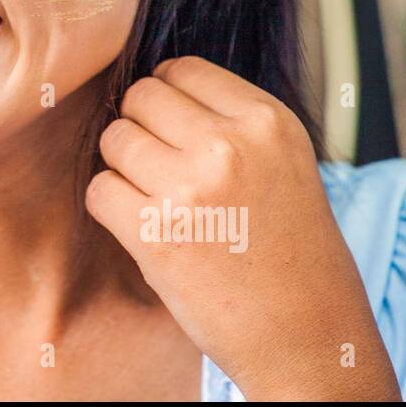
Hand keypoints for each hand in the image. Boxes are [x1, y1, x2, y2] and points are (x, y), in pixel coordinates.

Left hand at [85, 55, 400, 400]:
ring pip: (114, 140)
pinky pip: (99, 190)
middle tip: (159, 167)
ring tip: (156, 199)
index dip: (165, 97)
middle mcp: (230, 144)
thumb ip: (230, 121)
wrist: (306, 338)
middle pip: (140, 97)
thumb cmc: (292, 252)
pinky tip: (142, 227)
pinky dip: (110, 208)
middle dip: (139, 128)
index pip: (181, 68)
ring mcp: (190, 186)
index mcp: (268, 120)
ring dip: (122, 168)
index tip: (171, 129)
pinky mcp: (155, 232)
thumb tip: (154, 87)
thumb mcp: (285, 162)